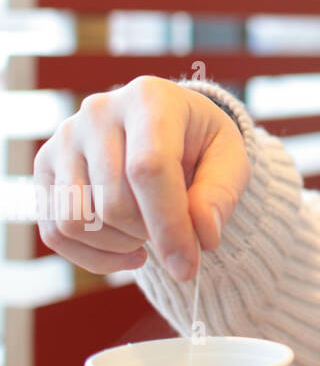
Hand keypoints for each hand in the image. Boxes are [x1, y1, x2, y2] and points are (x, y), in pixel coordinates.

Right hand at [34, 76, 250, 281]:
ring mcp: (64, 139)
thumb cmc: (202, 144)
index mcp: (150, 99)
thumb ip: (220, 195)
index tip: (188, 267)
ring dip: (120, 244)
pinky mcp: (44, 167)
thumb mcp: (229, 160)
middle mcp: (98, 113)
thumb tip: (203, 235)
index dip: (169, 224)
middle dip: (151, 235)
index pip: (150, 168)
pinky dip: (93, 256)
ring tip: (151, 233)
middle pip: (114, 201)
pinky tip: (128, 252)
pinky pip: (55, 232)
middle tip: (177, 233)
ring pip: (77, 221)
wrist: (168, 130)